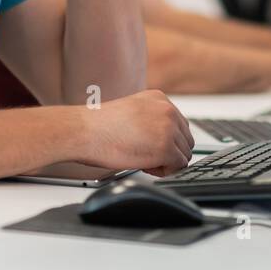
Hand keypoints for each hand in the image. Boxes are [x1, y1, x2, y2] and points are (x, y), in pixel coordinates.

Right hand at [75, 89, 194, 176]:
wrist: (84, 131)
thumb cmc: (99, 126)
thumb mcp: (132, 112)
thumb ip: (152, 120)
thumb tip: (165, 139)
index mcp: (159, 98)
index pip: (180, 125)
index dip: (167, 142)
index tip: (150, 146)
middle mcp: (167, 109)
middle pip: (186, 140)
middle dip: (170, 152)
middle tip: (146, 156)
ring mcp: (168, 127)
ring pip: (184, 154)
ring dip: (166, 162)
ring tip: (142, 159)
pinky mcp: (166, 147)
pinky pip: (178, 167)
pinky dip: (164, 171)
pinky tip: (144, 164)